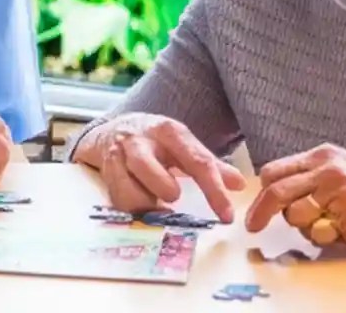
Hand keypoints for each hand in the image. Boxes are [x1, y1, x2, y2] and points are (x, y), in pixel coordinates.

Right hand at [88, 114, 245, 223]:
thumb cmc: (156, 141)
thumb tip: (240, 185)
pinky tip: (142, 208)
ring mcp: (119, 155)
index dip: (214, 191)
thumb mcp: (183, 146)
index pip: (197, 161)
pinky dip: (132, 208)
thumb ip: (210, 165)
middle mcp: (142, 140)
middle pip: (151, 169)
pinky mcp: (105, 170)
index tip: (226, 216)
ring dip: (145, 203)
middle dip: (163, 188)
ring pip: (128, 188)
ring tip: (157, 207)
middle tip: (174, 197)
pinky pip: (117, 199)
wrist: (113, 129)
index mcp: (169, 131)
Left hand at [245, 143, 345, 249]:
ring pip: (298, 219)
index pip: (274, 172)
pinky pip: (325, 237)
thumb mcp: (342, 166)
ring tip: (331, 223)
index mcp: (323, 157)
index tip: (255, 210)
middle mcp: (331, 173)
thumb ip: (310, 175)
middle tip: (254, 227)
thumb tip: (273, 195)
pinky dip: (332, 238)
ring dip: (305, 228)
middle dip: (260, 214)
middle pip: (277, 194)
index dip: (260, 194)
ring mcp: (344, 196)